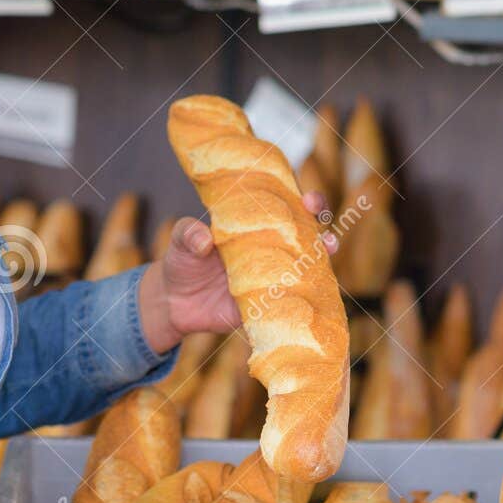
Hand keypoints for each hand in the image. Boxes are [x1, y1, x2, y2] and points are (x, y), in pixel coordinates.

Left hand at [137, 190, 337, 354]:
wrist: (175, 303)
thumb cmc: (183, 262)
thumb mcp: (180, 241)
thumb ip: (189, 234)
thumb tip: (203, 240)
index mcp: (252, 226)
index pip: (282, 207)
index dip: (299, 200)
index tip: (306, 199)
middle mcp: (269, 249)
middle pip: (304, 233)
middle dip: (320, 223)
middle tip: (319, 221)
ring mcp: (272, 276)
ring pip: (307, 266)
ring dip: (323, 257)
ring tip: (328, 249)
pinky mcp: (269, 304)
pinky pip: (292, 301)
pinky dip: (305, 297)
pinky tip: (312, 293)